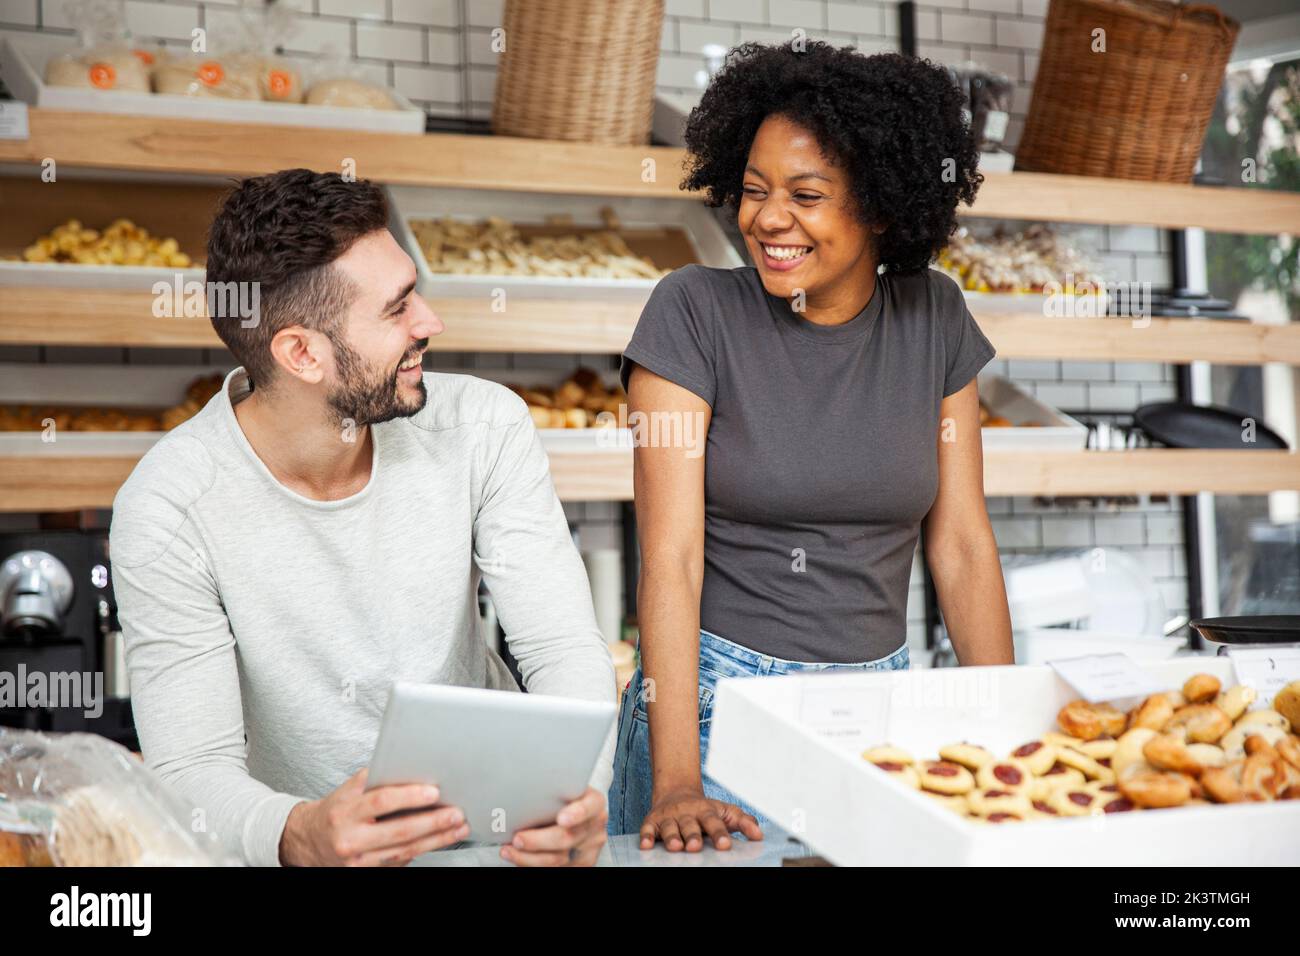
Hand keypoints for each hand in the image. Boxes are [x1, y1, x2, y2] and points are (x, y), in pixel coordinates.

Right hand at [279, 768, 468, 866]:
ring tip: (457, 828)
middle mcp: (351, 839)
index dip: (410, 796)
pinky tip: (438, 840)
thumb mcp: (348, 790)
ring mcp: (358, 862)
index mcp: (345, 812)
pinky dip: (421, 850)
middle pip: (399, 831)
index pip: (381, 802)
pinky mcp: (365, 874)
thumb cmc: (334, 811)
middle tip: (456, 814)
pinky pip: (399, 862)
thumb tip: (411, 767)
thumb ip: (376, 779)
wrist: (307, 841)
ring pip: (404, 851)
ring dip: (436, 840)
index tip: (434, 792)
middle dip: (433, 823)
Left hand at [499, 787, 607, 866]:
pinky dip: (532, 864)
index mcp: (594, 802)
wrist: (573, 810)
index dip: (577, 813)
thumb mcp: (560, 787)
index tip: (561, 819)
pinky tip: (519, 857)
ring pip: (559, 859)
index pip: (589, 806)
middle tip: (518, 838)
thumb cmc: (561, 796)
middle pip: (568, 837)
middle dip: (538, 841)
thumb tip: (518, 796)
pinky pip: (556, 869)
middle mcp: (595, 825)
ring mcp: (589, 847)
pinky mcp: (581, 863)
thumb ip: (549, 792)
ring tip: (509, 850)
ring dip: (529, 857)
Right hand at [640, 786, 762, 851]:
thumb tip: (758, 835)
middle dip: (693, 836)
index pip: (714, 821)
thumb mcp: (724, 811)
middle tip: (696, 847)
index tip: (725, 844)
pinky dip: (646, 836)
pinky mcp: (652, 821)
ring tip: (676, 846)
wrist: (676, 792)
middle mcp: (687, 813)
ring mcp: (669, 817)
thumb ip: (742, 822)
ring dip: (671, 837)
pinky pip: (647, 829)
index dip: (719, 833)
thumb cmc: (703, 809)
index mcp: (706, 811)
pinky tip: (646, 845)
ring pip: (669, 827)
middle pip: (690, 825)